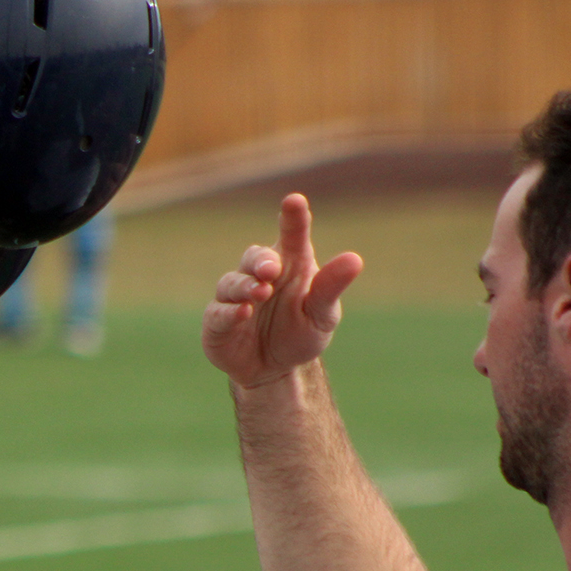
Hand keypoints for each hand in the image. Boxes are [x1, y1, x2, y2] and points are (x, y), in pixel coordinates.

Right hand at [203, 194, 363, 389]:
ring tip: (260, 293)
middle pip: (255, 257)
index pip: (292, 236)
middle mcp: (259, 276)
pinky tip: (243, 312)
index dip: (292, 217)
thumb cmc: (300, 332)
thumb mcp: (323, 313)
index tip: (294, 201)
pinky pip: (218, 313)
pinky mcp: (216, 322)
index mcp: (290, 265)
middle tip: (272, 269)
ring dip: (245, 286)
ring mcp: (234, 297)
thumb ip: (331, 287)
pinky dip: (230, 312)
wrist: (274, 370)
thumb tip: (355, 259)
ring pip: (232, 283)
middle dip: (261, 260)